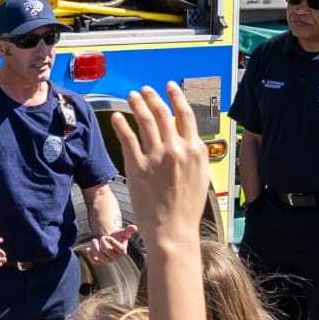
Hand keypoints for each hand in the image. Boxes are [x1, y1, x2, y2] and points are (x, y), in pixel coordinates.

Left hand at [81, 225, 137, 266]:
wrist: (110, 240)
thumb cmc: (118, 237)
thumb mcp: (123, 232)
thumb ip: (128, 230)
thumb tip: (134, 227)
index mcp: (122, 251)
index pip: (119, 249)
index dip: (113, 243)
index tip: (108, 237)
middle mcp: (115, 257)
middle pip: (108, 253)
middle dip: (103, 244)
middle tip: (102, 237)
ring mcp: (107, 260)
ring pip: (101, 257)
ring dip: (96, 248)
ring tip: (94, 240)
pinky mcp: (99, 261)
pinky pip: (94, 261)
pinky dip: (90, 256)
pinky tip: (88, 249)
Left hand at [111, 83, 214, 319]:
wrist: (173, 232)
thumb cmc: (187, 210)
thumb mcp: (201, 178)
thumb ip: (196, 156)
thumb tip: (191, 141)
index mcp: (195, 150)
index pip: (186, 115)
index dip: (177, 97)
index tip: (170, 87)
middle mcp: (177, 149)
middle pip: (164, 113)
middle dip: (153, 97)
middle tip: (145, 90)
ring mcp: (157, 157)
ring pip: (146, 120)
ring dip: (138, 105)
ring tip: (131, 97)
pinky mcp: (138, 167)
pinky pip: (128, 138)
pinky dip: (122, 124)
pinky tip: (117, 117)